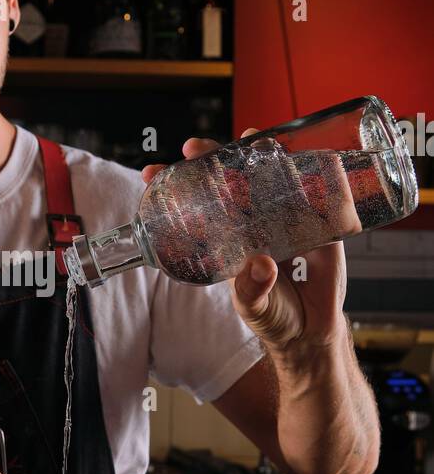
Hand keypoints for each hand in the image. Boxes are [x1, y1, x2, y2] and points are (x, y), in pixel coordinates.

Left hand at [143, 132, 348, 354]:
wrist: (313, 335)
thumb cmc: (275, 318)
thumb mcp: (254, 307)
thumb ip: (252, 290)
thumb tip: (261, 265)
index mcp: (231, 238)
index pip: (201, 205)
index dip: (179, 187)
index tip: (153, 173)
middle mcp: (257, 222)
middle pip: (234, 180)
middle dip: (215, 158)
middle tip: (196, 148)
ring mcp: (287, 219)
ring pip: (273, 177)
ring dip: (263, 155)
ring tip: (249, 138)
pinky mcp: (320, 224)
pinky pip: (317, 194)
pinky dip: (313, 175)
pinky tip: (304, 160)